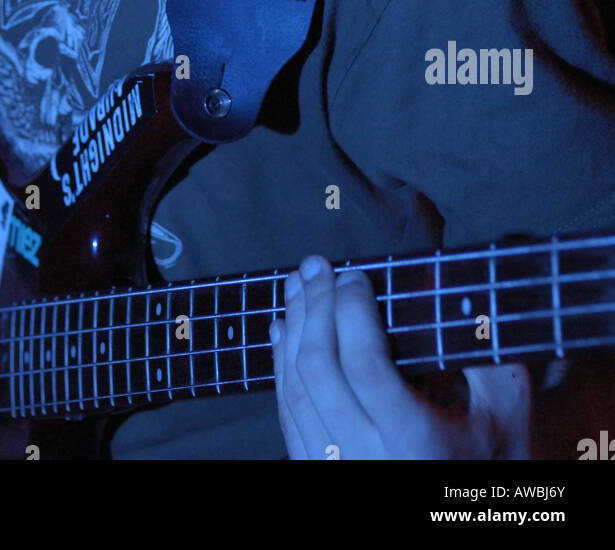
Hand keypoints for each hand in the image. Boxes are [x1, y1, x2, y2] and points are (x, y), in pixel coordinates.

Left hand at [270, 254, 530, 459]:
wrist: (474, 524)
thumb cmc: (498, 467)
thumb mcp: (509, 413)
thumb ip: (487, 352)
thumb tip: (462, 291)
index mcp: (416, 445)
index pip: (365, 365)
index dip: (352, 311)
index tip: (354, 275)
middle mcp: (369, 462)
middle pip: (320, 370)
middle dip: (313, 307)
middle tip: (315, 266)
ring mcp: (338, 473)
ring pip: (295, 392)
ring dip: (292, 330)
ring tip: (296, 285)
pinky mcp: (320, 475)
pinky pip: (289, 419)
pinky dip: (281, 369)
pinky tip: (282, 332)